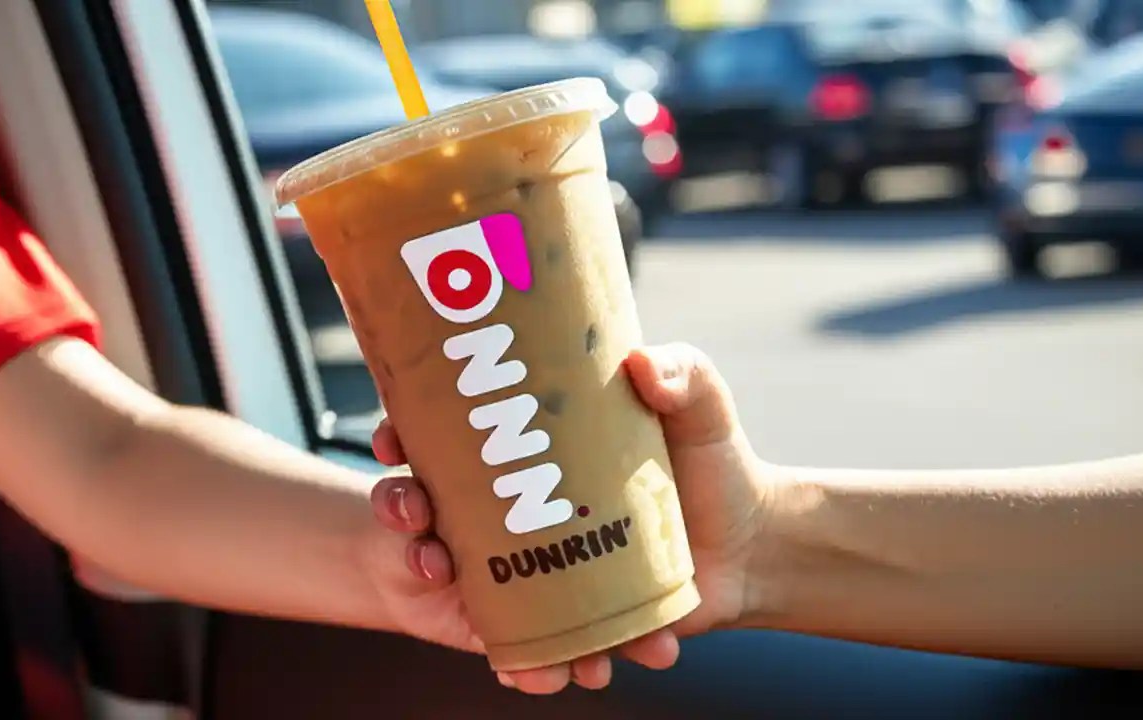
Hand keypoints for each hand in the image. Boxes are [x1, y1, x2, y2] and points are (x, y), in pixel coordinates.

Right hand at [369, 343, 771, 692]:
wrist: (750, 546)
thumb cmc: (713, 462)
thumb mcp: (701, 406)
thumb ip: (682, 374)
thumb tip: (641, 366)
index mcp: (528, 442)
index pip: (442, 430)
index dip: (400, 434)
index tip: (391, 440)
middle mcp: (514, 498)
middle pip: (428, 500)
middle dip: (405, 516)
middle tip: (424, 536)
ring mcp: (529, 557)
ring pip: (458, 572)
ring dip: (446, 586)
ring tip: (467, 605)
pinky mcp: (555, 609)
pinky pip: (515, 637)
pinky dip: (519, 661)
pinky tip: (532, 674)